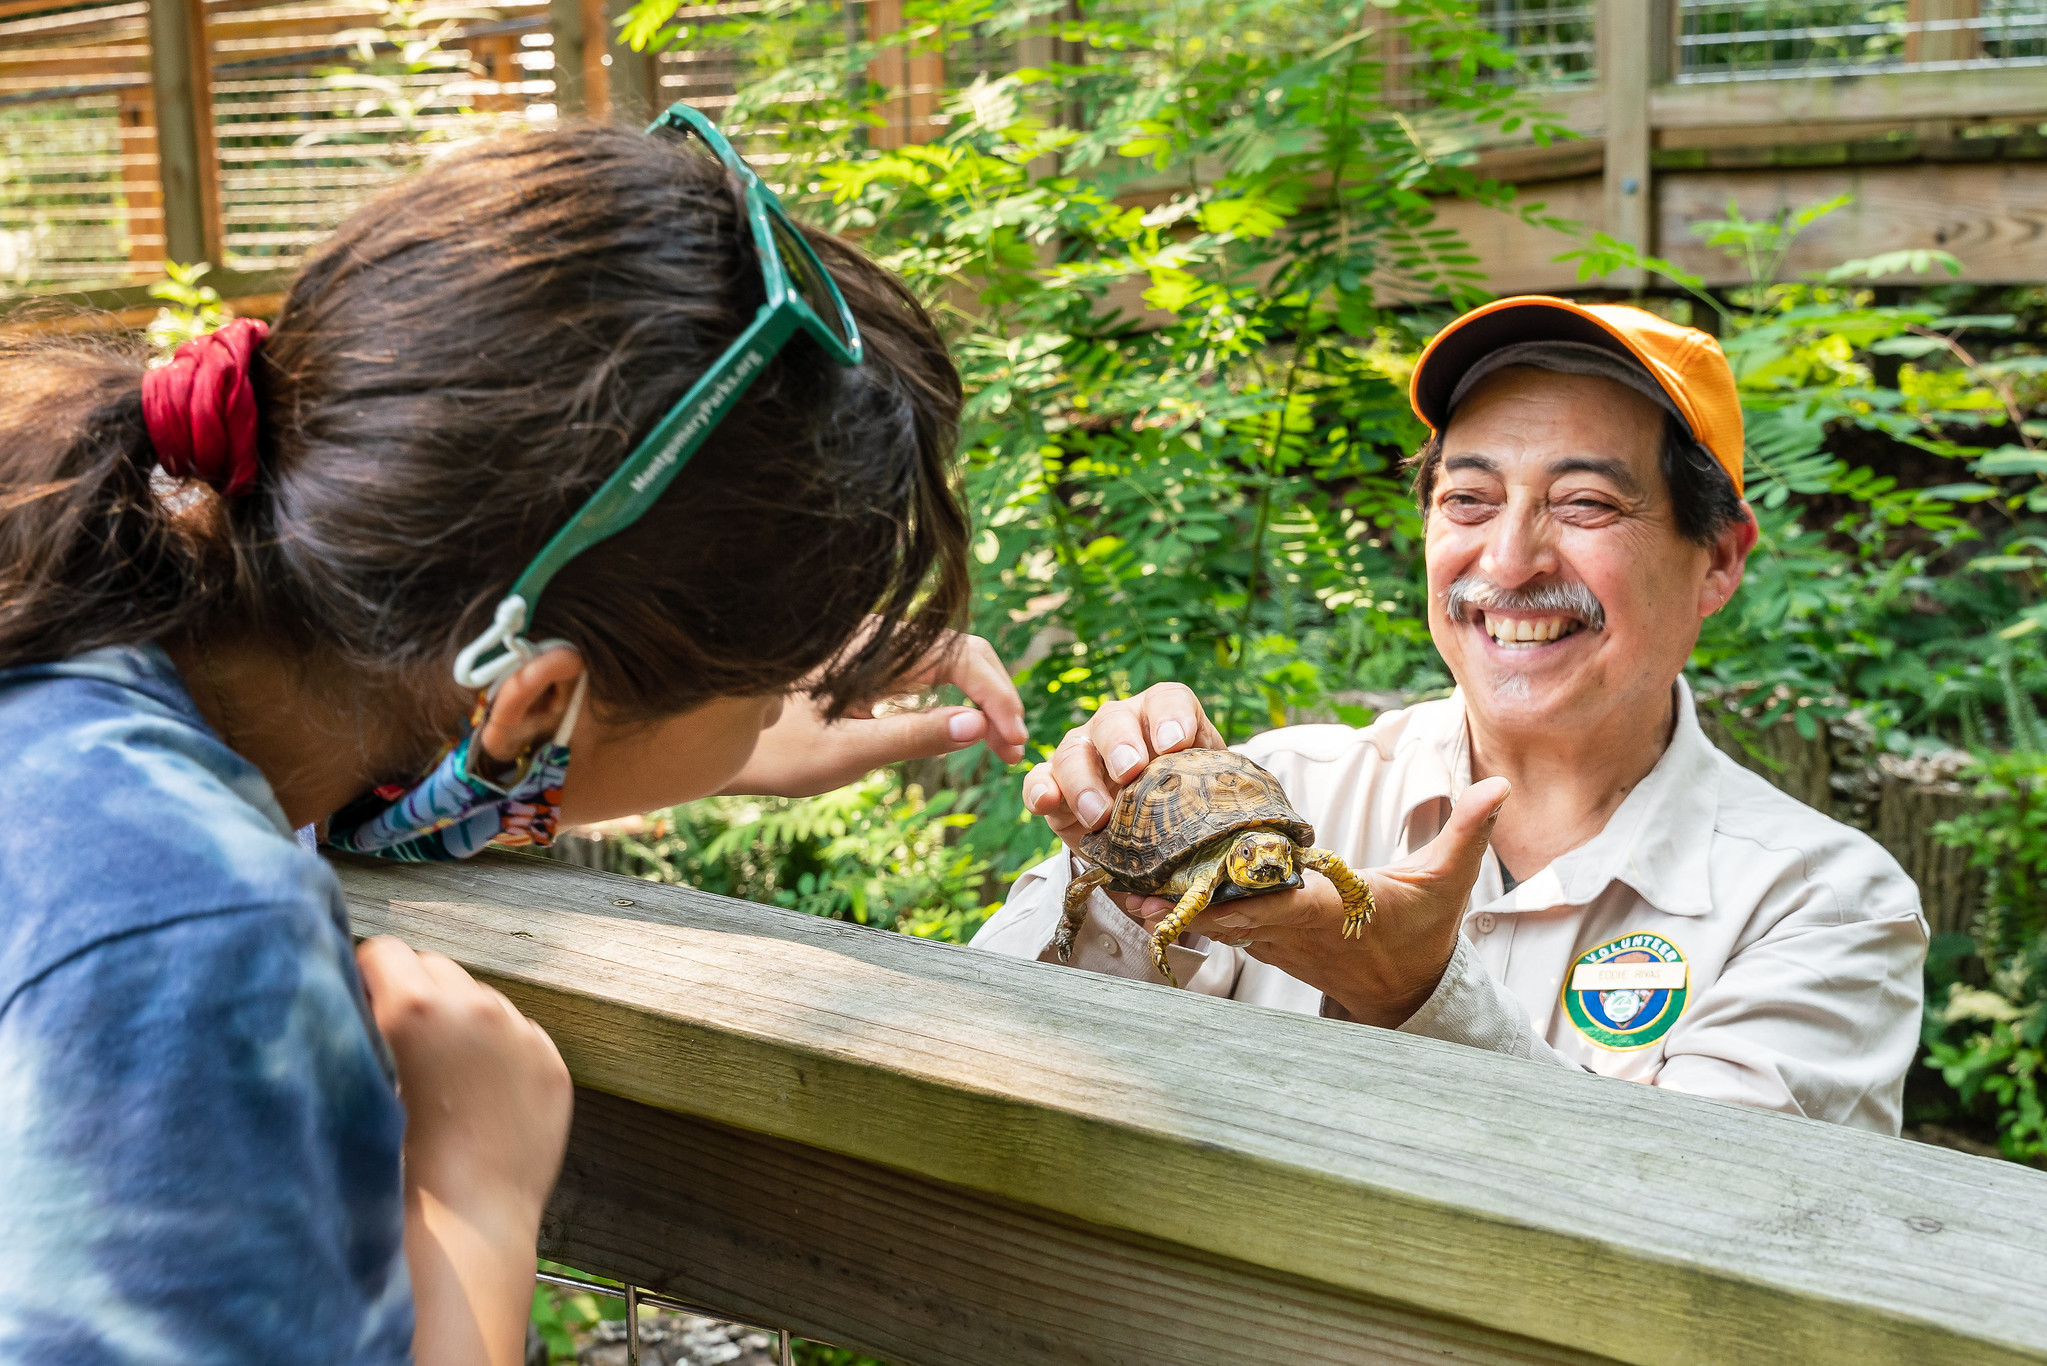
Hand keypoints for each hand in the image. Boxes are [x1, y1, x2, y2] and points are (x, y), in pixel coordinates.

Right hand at [356, 936, 572, 1365]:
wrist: (463, 1224)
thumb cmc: (388, 1163)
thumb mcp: (358, 1081)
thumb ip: (357, 1028)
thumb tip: (350, 993)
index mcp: (417, 1005)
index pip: (384, 950)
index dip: (366, 979)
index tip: (361, 1009)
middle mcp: (476, 1006)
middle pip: (434, 966)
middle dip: (415, 994)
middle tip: (400, 1046)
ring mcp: (522, 1032)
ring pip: (480, 998)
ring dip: (460, 1021)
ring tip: (442, 1078)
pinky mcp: (551, 1062)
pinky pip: (519, 1034)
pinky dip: (500, 1053)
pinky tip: (481, 1099)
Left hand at [725, 629, 1028, 797]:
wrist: (705, 738)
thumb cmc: (768, 749)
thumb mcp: (844, 753)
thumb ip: (913, 737)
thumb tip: (978, 727)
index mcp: (873, 644)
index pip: (962, 656)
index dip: (996, 697)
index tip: (1011, 744)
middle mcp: (877, 634)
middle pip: (963, 651)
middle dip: (996, 697)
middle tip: (1012, 751)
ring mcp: (873, 646)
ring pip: (948, 661)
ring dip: (979, 700)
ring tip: (997, 747)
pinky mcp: (867, 664)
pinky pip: (925, 672)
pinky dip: (953, 700)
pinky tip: (962, 732)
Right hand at [1022, 682, 1224, 847]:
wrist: (1151, 838)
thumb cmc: (1184, 807)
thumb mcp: (1205, 799)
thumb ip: (1212, 804)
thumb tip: (1221, 841)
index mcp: (1163, 719)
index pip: (1167, 700)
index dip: (1171, 716)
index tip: (1176, 743)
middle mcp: (1119, 727)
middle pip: (1113, 719)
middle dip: (1121, 744)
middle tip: (1130, 771)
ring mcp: (1083, 752)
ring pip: (1074, 750)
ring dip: (1083, 780)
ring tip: (1099, 815)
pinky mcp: (1054, 784)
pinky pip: (1039, 779)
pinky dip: (1040, 789)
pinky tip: (1046, 802)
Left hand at [1122, 778, 1511, 1028]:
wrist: (1406, 987)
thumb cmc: (1422, 930)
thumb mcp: (1447, 882)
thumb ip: (1466, 832)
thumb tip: (1497, 787)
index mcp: (1326, 911)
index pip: (1277, 906)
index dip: (1234, 900)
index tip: (1194, 890)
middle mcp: (1288, 928)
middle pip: (1224, 914)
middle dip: (1175, 901)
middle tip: (1125, 883)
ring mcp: (1270, 938)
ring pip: (1209, 920)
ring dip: (1164, 904)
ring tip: (1112, 880)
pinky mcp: (1260, 938)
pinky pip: (1212, 921)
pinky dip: (1176, 906)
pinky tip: (1134, 886)